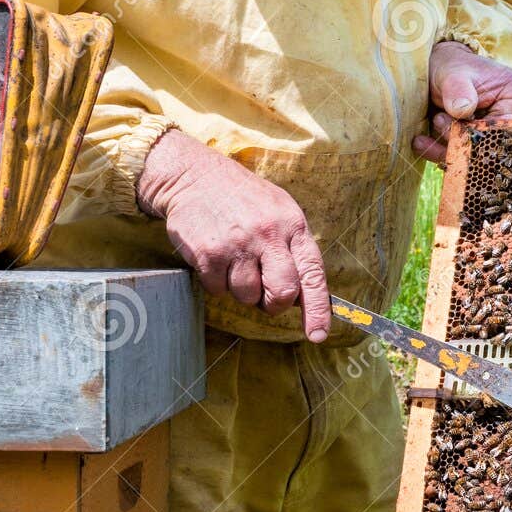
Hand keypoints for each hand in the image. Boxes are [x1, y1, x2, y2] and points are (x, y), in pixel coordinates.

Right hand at [137, 129, 331, 341]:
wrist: (194, 176)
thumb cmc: (242, 197)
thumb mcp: (278, 210)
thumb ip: (293, 248)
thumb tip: (303, 294)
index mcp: (291, 225)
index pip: (312, 274)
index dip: (318, 309)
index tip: (318, 335)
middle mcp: (268, 235)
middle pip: (282, 294)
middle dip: (274, 304)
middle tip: (265, 295)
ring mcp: (237, 245)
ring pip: (247, 297)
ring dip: (241, 289)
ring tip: (235, 261)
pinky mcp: (209, 254)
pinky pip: (218, 290)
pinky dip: (217, 282)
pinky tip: (216, 257)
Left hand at [414, 41, 511, 163]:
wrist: (428, 78)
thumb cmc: (451, 68)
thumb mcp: (454, 71)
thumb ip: (459, 87)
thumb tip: (463, 109)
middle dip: (486, 144)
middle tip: (458, 125)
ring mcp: (492, 142)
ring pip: (486, 161)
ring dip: (457, 147)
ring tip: (438, 119)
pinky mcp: (468, 154)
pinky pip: (459, 164)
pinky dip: (438, 155)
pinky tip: (420, 141)